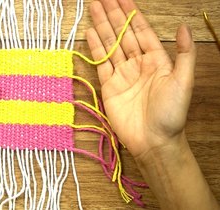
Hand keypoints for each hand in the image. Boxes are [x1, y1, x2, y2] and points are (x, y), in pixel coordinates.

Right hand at [87, 1, 218, 208]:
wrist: (153, 142)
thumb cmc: (171, 114)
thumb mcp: (183, 82)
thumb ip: (184, 54)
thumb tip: (184, 26)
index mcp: (156, 60)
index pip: (141, 31)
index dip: (131, 14)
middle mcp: (137, 63)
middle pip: (123, 34)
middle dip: (112, 16)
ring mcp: (121, 74)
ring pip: (110, 45)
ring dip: (101, 27)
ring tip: (93, 9)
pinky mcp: (109, 86)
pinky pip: (101, 63)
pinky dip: (95, 48)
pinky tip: (90, 33)